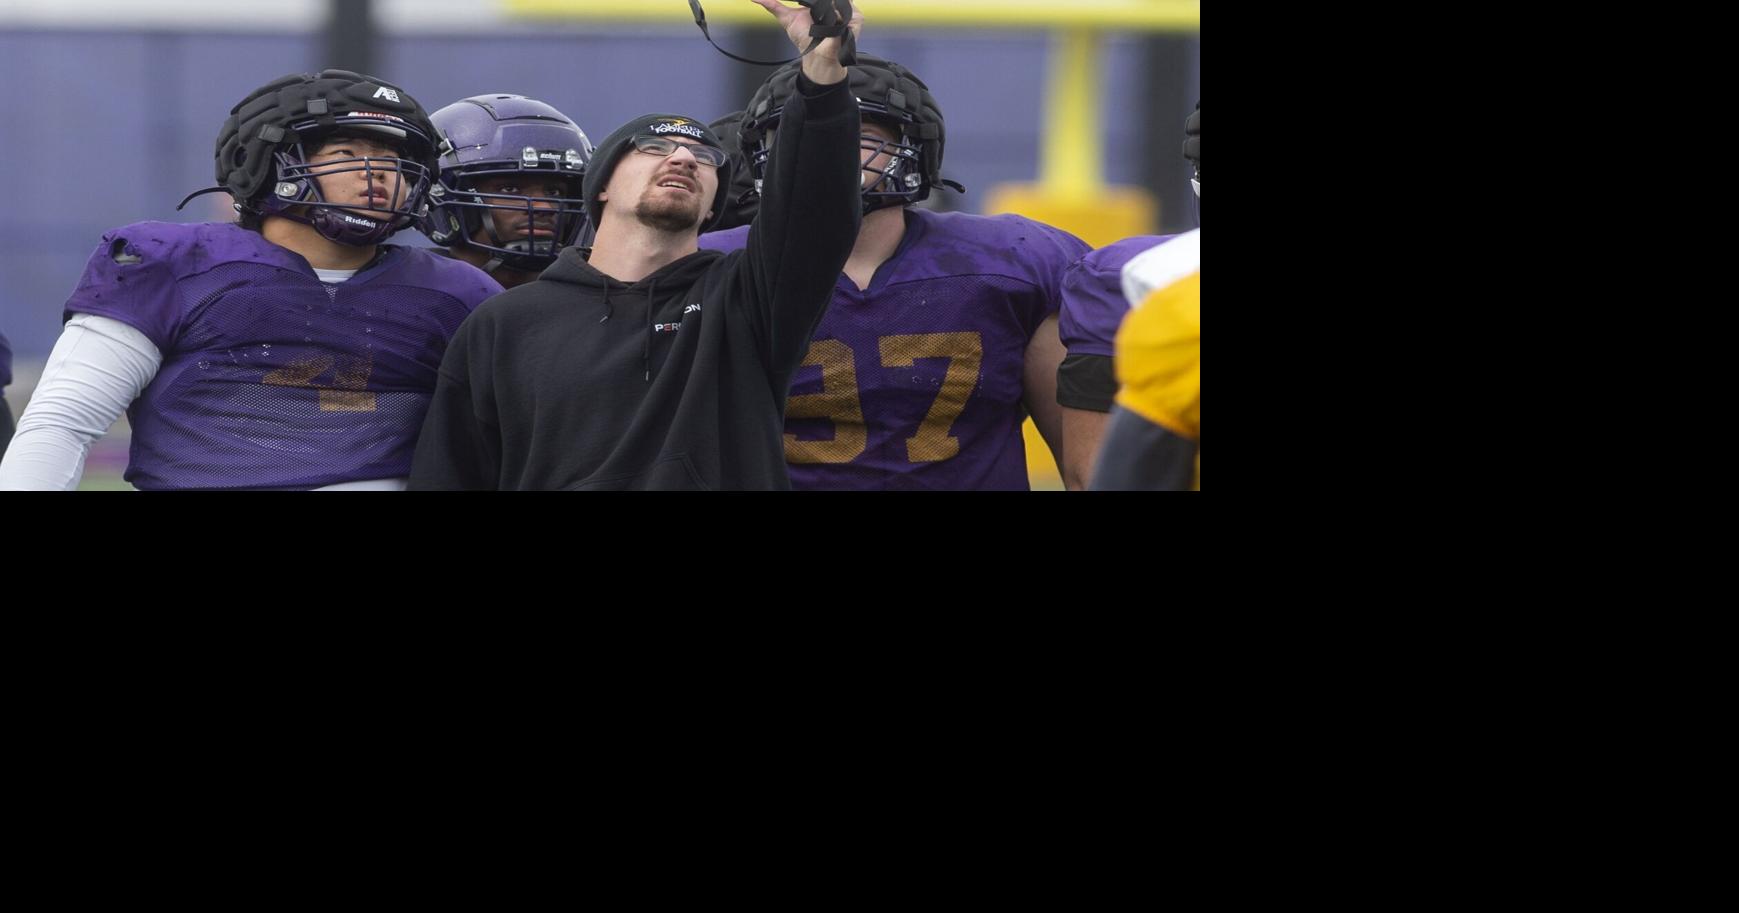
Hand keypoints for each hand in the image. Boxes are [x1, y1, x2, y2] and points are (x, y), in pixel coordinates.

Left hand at [747, 0, 862, 82]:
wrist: (817, 57)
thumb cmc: (806, 39)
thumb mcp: (787, 18)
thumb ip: (773, 5)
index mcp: (824, 0)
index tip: (803, 3)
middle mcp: (837, 2)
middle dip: (818, 0)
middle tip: (808, 11)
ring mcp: (848, 9)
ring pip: (838, 0)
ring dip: (827, 6)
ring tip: (817, 17)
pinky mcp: (856, 19)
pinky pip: (846, 11)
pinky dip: (837, 14)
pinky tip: (830, 22)